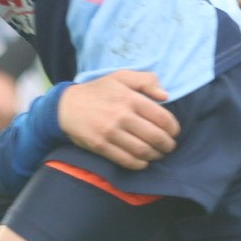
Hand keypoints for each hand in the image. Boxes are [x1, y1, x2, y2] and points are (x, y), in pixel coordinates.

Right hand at [57, 70, 178, 169]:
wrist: (66, 106)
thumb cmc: (98, 91)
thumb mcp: (121, 76)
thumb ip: (146, 80)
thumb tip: (165, 95)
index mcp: (130, 98)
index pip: (162, 118)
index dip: (173, 128)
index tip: (174, 132)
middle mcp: (121, 115)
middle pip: (155, 137)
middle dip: (167, 145)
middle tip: (169, 146)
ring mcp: (110, 132)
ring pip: (142, 150)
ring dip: (155, 155)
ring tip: (158, 153)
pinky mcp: (101, 146)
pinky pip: (126, 160)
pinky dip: (140, 164)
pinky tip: (143, 161)